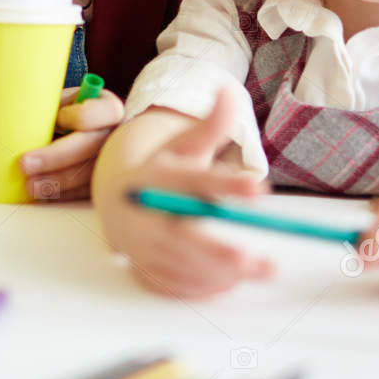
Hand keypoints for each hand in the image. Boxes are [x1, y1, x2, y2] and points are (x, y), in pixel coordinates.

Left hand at [18, 86, 124, 201]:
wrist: (90, 131)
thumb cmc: (72, 113)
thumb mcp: (66, 102)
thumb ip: (55, 108)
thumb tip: (29, 120)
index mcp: (108, 109)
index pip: (97, 113)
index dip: (73, 117)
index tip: (56, 118)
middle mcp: (118, 136)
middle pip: (91, 146)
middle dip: (55, 157)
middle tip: (25, 163)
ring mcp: (115, 161)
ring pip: (88, 173)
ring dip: (57, 181)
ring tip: (30, 185)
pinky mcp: (107, 182)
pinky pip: (86, 192)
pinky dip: (64, 194)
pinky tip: (45, 195)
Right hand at [92, 87, 272, 299]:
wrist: (117, 200)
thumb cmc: (161, 170)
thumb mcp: (183, 144)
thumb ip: (210, 124)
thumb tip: (230, 90)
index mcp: (153, 178)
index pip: (193, 180)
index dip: (226, 184)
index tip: (259, 188)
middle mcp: (142, 214)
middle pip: (182, 236)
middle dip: (220, 252)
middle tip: (258, 261)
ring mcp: (139, 246)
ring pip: (181, 266)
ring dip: (221, 273)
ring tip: (261, 269)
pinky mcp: (142, 269)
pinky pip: (173, 285)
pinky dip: (204, 287)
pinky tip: (231, 282)